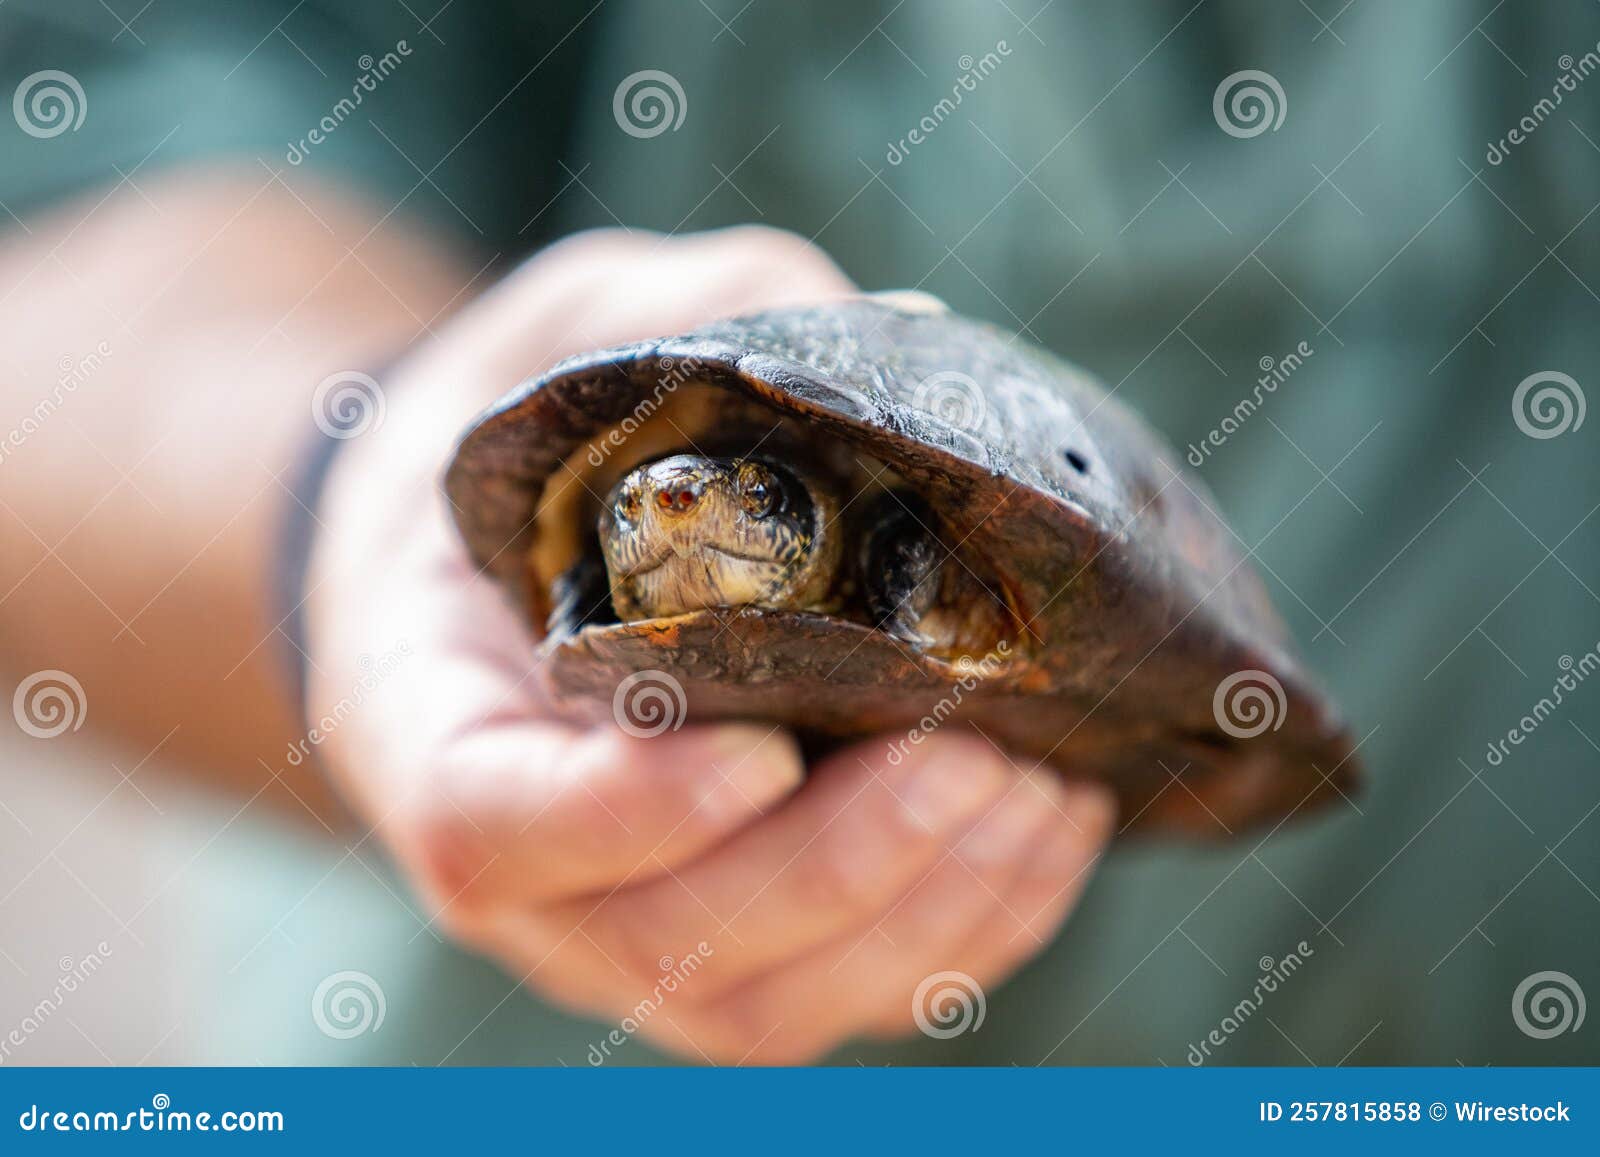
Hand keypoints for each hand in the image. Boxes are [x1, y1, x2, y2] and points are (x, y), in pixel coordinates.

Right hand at [305, 226, 1115, 1063]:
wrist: (495, 557)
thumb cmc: (526, 445)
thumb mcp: (561, 333)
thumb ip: (682, 320)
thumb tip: (886, 338)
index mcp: (424, 724)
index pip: (489, 829)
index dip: (621, 818)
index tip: (761, 753)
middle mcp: (523, 866)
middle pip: (661, 941)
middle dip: (837, 870)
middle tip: (980, 762)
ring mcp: (621, 921)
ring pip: (761, 1001)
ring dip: (919, 919)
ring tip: (1042, 797)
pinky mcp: (728, 937)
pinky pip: (834, 995)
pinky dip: (956, 938)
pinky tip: (1044, 837)